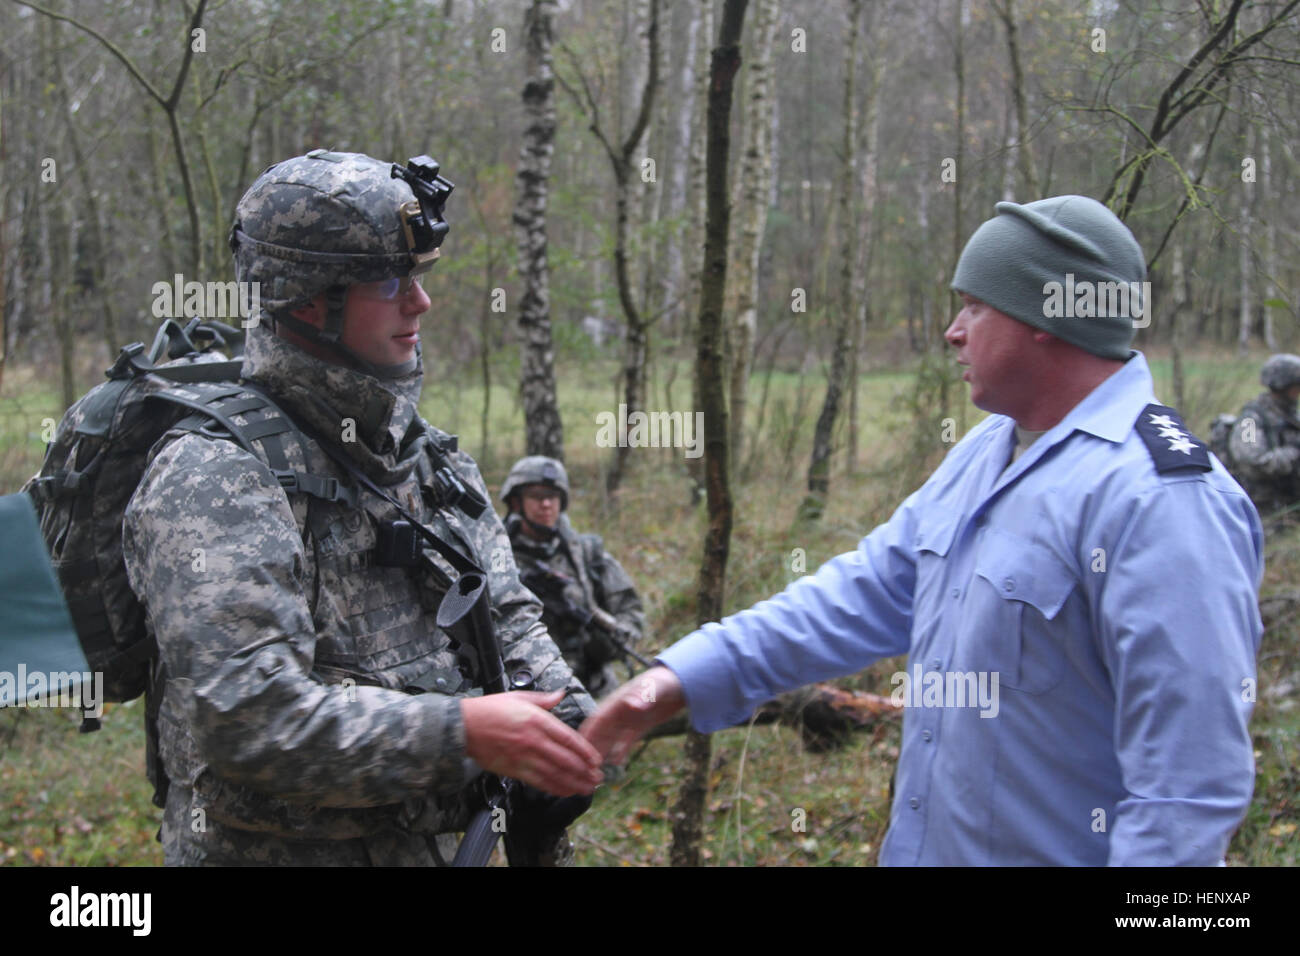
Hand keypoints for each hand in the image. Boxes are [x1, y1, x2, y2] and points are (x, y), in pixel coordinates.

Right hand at [461, 690, 602, 796]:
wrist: (464, 726)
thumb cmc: (490, 710)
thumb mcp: (519, 697)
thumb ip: (544, 699)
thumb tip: (561, 694)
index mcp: (537, 720)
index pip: (568, 738)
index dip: (585, 751)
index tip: (596, 760)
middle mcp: (534, 739)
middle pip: (566, 759)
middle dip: (585, 771)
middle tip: (597, 778)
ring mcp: (524, 756)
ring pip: (555, 773)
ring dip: (574, 783)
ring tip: (587, 788)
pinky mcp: (514, 770)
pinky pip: (539, 782)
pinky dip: (555, 788)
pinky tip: (566, 791)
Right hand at [580, 666, 685, 764]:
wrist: (680, 682)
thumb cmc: (665, 681)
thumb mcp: (655, 687)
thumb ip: (643, 695)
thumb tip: (631, 704)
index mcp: (618, 702)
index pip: (597, 719)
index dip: (587, 733)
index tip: (578, 749)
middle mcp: (620, 711)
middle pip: (600, 731)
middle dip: (591, 747)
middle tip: (584, 766)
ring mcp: (629, 719)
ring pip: (611, 738)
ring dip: (603, 751)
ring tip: (596, 768)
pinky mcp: (639, 726)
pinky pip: (626, 741)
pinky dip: (620, 751)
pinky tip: (617, 763)